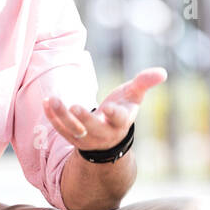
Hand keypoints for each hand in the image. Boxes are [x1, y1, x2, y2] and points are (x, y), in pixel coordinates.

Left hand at [42, 67, 166, 151]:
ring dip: (61, 116)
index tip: (110, 108)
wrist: (109, 136)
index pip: (119, 120)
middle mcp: (104, 133)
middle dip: (84, 119)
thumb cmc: (122, 109)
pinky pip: (60, 129)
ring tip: (53, 99)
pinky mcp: (72, 138)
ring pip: (72, 130)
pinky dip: (52, 116)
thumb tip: (163, 71)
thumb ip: (145, 83)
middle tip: (75, 107)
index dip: (115, 114)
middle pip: (92, 129)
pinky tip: (46, 101)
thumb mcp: (134, 96)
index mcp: (121, 122)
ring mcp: (86, 138)